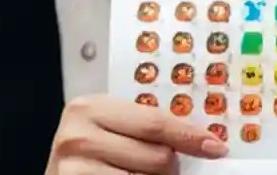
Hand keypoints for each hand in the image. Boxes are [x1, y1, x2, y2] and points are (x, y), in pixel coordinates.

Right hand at [47, 95, 227, 173]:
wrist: (61, 174)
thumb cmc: (89, 152)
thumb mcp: (112, 127)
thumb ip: (144, 126)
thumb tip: (201, 138)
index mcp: (91, 107)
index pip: (155, 122)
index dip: (189, 136)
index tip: (215, 147)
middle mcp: (78, 136)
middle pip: (156, 157)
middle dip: (171, 166)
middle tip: (168, 168)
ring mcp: (74, 169)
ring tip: (139, 174)